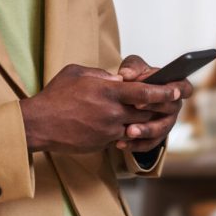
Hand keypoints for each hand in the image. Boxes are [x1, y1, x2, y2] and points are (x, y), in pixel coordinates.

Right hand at [19, 63, 181, 153]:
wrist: (39, 124)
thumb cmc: (56, 95)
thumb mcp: (77, 73)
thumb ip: (100, 75)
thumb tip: (118, 79)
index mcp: (108, 90)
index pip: (145, 91)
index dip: (163, 91)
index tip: (177, 90)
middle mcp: (112, 111)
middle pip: (145, 111)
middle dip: (156, 107)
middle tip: (165, 103)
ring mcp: (108, 129)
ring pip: (135, 125)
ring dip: (140, 120)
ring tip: (140, 114)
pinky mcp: (102, 142)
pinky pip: (120, 136)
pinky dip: (123, 131)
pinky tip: (116, 125)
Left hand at [112, 54, 193, 154]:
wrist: (127, 97)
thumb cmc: (136, 78)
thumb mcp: (134, 68)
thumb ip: (132, 67)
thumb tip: (126, 75)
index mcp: (176, 87)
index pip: (185, 88)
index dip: (175, 90)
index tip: (162, 89)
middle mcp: (174, 107)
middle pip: (170, 109)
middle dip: (153, 107)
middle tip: (136, 105)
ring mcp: (166, 124)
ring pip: (160, 130)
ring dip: (145, 130)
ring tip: (128, 131)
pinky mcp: (155, 138)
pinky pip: (148, 144)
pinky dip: (134, 145)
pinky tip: (120, 143)